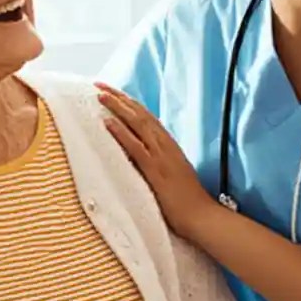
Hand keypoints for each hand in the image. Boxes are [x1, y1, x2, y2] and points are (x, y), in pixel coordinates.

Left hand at [96, 82, 212, 234]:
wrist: (201, 216)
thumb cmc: (186, 200)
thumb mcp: (172, 173)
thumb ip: (159, 161)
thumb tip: (141, 155)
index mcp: (168, 145)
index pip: (146, 116)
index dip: (129, 102)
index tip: (113, 91)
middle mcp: (165, 145)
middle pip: (139, 113)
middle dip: (119, 97)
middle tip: (99, 84)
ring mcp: (160, 155)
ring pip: (137, 123)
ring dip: (117, 107)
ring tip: (100, 95)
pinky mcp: (155, 169)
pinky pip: (135, 146)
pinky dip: (120, 132)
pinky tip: (107, 122)